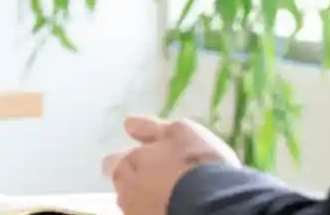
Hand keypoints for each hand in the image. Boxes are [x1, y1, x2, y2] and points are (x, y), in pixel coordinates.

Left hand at [103, 116, 238, 214]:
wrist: (216, 208)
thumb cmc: (197, 164)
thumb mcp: (180, 132)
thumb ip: (150, 128)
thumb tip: (128, 123)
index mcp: (125, 167)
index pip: (113, 164)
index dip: (130, 161)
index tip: (149, 161)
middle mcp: (124, 196)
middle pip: (125, 188)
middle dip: (139, 184)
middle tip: (167, 181)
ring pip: (138, 208)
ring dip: (151, 202)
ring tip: (176, 197)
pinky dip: (161, 212)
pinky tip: (178, 210)